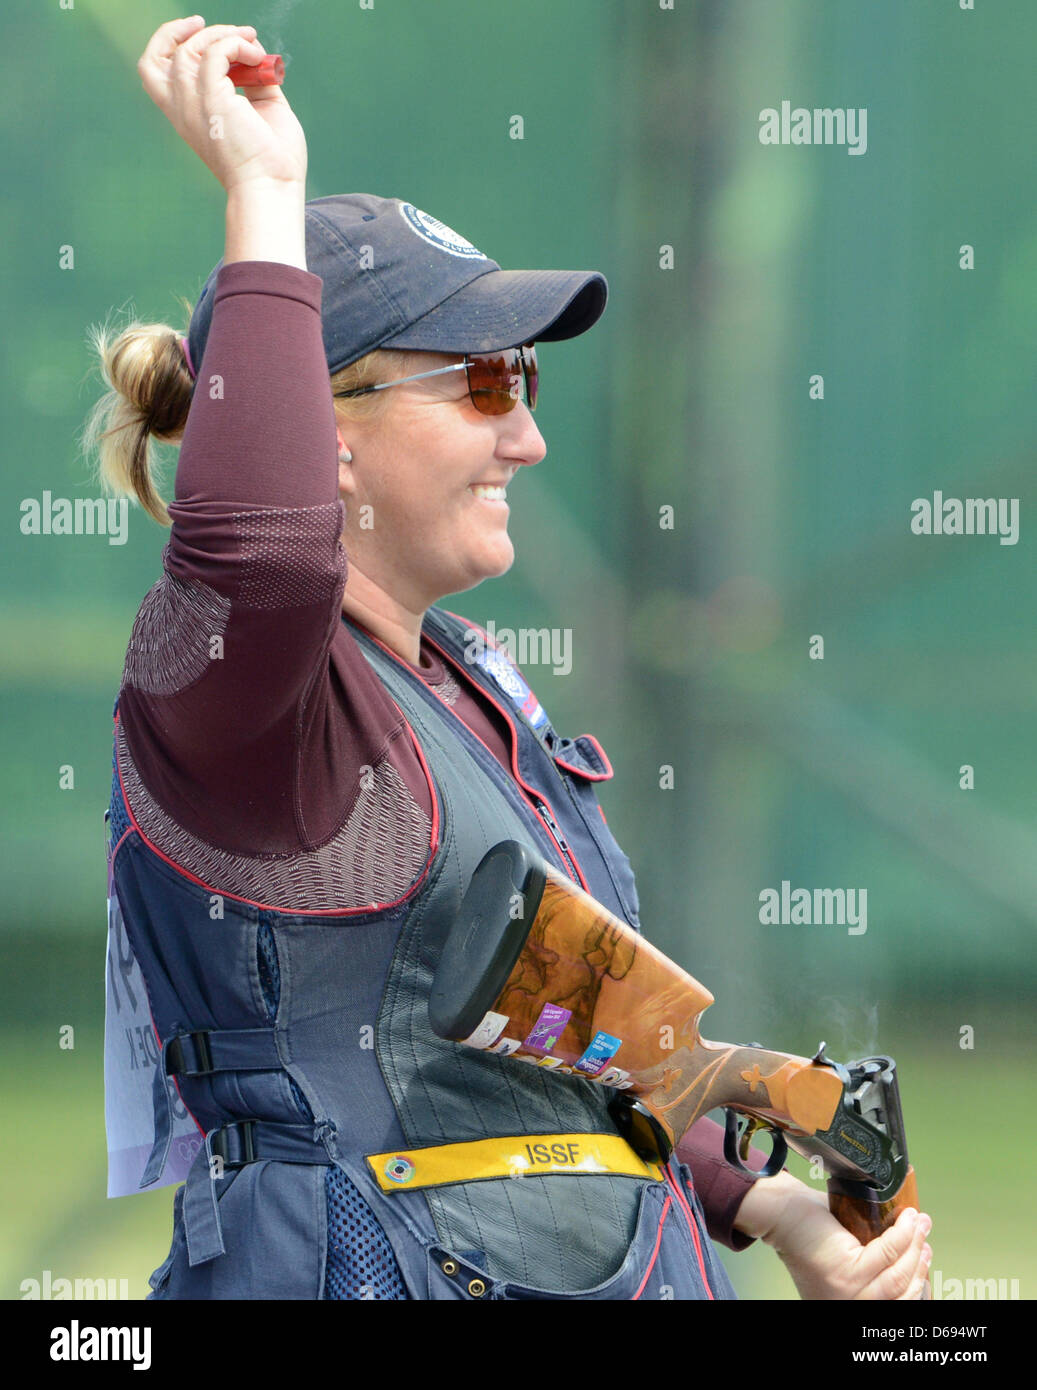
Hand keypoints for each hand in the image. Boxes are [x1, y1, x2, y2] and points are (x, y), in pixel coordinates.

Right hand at [136, 17, 306, 191]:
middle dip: (178, 31)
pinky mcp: (211, 98)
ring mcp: (194, 104)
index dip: (169, 44)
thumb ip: (255, 82)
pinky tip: (258, 57)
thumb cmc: (273, 161)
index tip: (199, 31)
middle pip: (156, 57)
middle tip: (220, 28)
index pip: (156, 73)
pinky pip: (216, 51)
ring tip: (253, 44)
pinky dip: (237, 44)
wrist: (273, 187)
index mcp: (189, 116)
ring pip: (189, 48)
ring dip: (223, 35)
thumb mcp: (261, 111)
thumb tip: (257, 56)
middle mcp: (183, 110)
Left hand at [735, 1170, 932, 1299]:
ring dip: (914, 1246)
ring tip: (920, 1222)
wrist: (780, 1214)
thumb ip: (872, 1264)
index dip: (916, 1284)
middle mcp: (846, 1305)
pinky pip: (886, 1253)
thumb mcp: (845, 1256)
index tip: (925, 1263)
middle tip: (926, 1238)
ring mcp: (847, 1293)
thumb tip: (910, 1252)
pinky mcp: (846, 1272)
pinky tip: (909, 1218)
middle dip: (919, 1264)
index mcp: (845, 1304)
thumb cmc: (810, 1230)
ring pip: (897, 1274)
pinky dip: (903, 1234)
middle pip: (901, 1292)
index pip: (893, 1303)